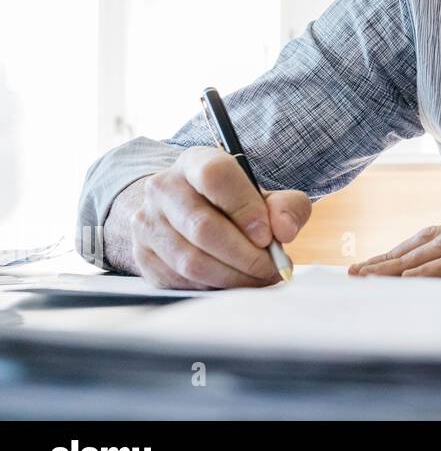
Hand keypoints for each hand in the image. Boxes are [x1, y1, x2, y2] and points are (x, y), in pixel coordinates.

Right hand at [105, 145, 310, 289]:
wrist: (184, 214)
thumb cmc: (233, 204)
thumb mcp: (264, 195)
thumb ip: (287, 206)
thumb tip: (284, 230)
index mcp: (195, 162)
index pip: (215, 176)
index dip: (245, 208)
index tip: (268, 235)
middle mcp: (163, 188)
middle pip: (203, 227)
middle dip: (245, 255)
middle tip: (271, 266)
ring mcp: (147, 223)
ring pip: (192, 260)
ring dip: (233, 277)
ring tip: (258, 277)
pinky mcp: (143, 256)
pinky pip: (181, 281)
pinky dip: (214, 288)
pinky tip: (234, 282)